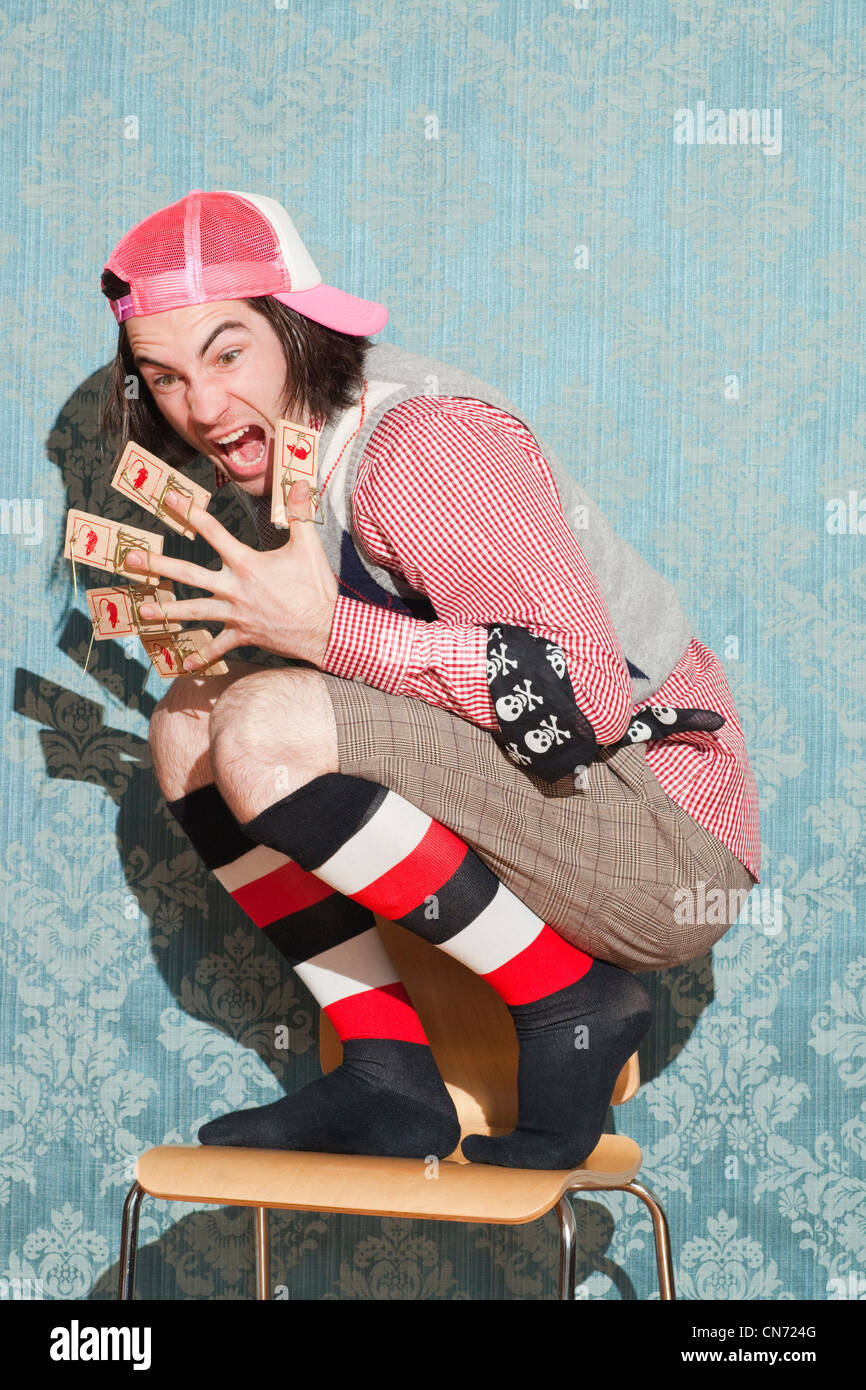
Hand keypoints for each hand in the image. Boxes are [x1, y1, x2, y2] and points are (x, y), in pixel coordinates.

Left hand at [125, 482, 337, 669]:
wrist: (325, 629)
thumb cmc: (316, 588)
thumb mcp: (309, 546)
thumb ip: (299, 513)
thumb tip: (297, 482)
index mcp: (247, 564)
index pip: (213, 532)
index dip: (192, 514)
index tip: (173, 501)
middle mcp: (234, 589)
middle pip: (189, 574)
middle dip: (159, 565)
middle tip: (133, 559)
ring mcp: (235, 615)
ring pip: (194, 611)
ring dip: (167, 611)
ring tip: (143, 612)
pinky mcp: (242, 636)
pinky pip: (217, 647)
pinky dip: (201, 656)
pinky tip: (185, 663)